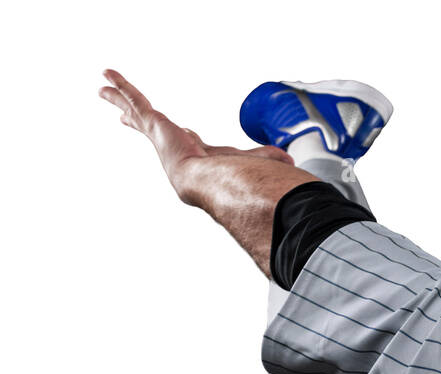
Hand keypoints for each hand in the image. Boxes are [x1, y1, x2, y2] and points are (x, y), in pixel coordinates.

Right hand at [98, 69, 294, 204]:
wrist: (219, 185)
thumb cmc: (236, 182)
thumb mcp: (253, 161)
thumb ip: (267, 157)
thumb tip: (289, 162)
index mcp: (195, 154)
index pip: (184, 141)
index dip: (179, 135)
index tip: (177, 132)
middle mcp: (174, 145)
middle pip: (152, 127)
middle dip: (138, 120)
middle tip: (123, 115)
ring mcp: (162, 135)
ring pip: (137, 112)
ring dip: (121, 98)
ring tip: (103, 88)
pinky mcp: (156, 125)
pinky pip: (135, 99)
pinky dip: (121, 86)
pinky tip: (107, 73)